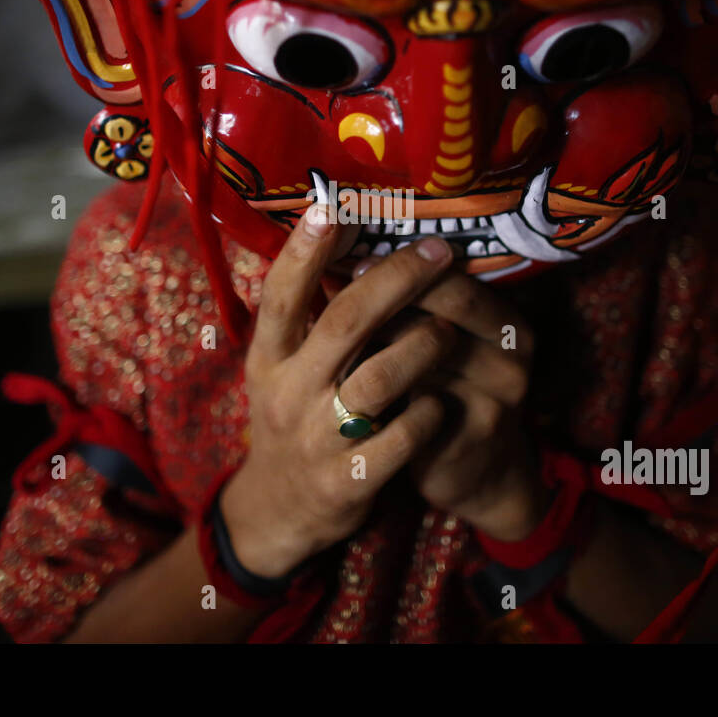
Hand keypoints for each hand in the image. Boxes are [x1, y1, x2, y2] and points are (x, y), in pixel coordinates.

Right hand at [221, 205, 457, 578]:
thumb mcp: (282, 367)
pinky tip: (443, 398)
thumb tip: (344, 234)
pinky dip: (429, 412)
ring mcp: (318, 439)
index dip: (304, 250)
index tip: (332, 206)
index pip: (280, 294)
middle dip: (395, 280)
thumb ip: (309, 316)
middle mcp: (288, 393)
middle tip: (437, 250)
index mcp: (268, 358)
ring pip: (378, 380)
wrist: (280, 510)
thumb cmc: (295, 415)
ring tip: (449, 329)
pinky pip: (403, 437)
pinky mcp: (349, 481)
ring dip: (422, 345)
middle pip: (343, 323)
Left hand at [352, 260, 548, 541]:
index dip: (402, 271)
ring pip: (422, 371)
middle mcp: (511, 364)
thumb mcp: (438, 341)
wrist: (472, 473)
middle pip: (441, 323)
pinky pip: (412, 418)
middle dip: (383, 309)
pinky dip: (377, 404)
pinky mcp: (466, 449)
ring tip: (334, 349)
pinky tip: (349, 399)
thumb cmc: (442, 388)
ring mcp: (493, 409)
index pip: (456, 284)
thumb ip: (406, 301)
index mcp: (507, 325)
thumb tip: (340, 252)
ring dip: (372, 357)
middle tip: (335, 299)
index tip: (355, 259)